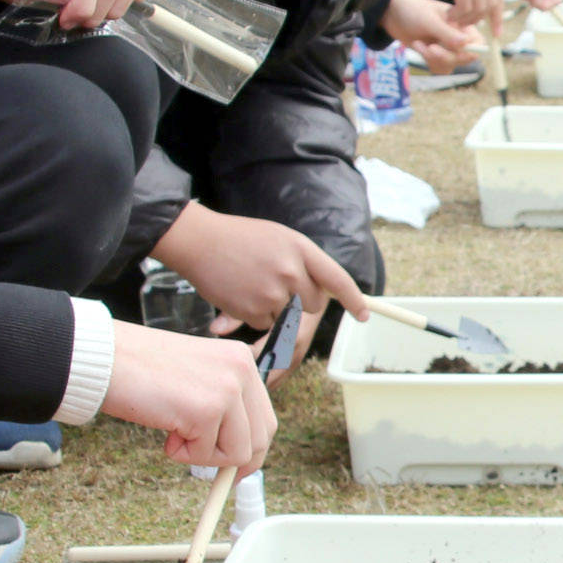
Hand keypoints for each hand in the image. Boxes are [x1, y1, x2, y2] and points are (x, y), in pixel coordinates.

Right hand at [102, 319, 275, 468]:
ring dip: (203, 455)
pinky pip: (207, 455)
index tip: (235, 466)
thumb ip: (222, 404)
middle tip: (206, 467)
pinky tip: (165, 431)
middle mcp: (242, 370)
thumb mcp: (196, 378)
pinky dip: (183, 454)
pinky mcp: (207, 410)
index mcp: (241, 359)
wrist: (105, 358)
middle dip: (234, 461)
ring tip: (173, 434)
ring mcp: (227, 390)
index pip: (264, 416)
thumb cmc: (140, 369)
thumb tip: (239, 452)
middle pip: (261, 438)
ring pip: (238, 453)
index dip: (251, 447)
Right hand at [152, 202, 370, 334]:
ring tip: (252, 282)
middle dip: (301, 301)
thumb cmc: (239, 238)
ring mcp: (273, 293)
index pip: (337, 279)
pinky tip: (240, 293)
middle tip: (276, 284)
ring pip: (288, 316)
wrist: (200, 241)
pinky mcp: (254, 311)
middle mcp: (292, 272)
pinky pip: (265, 324)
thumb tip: (322, 294)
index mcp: (301, 249)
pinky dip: (254, 315)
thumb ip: (303, 263)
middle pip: (314, 304)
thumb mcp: (279, 239)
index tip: (363, 315)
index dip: (353, 300)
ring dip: (274, 308)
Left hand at [380, 0, 479, 71]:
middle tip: (431, 48)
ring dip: (434, 59)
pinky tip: (418, 47)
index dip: (470, 51)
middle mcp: (458, 36)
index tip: (454, 50)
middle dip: (446, 56)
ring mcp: (447, 47)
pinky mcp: (436, 55)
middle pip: (465, 58)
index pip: (478, 43)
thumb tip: (467, 43)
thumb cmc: (412, 10)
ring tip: (419, 45)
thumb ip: (448, 33)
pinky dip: (428, 62)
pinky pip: (440, 68)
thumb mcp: (430, 21)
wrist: (391, 14)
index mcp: (462, 23)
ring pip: (451, 65)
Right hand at [412, 0, 504, 24]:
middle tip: (464, 27)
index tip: (496, 32)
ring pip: (478, 7)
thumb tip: (485, 3)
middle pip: (491, 2)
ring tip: (453, 19)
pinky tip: (447, 15)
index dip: (497, 15)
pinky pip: (464, 6)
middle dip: (479, 19)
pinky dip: (457, 16)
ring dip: (465, 19)